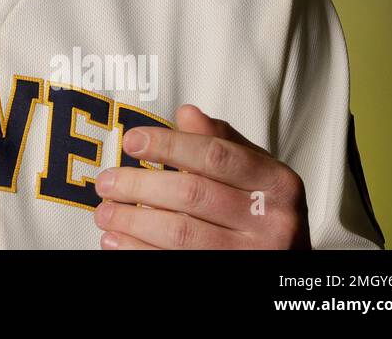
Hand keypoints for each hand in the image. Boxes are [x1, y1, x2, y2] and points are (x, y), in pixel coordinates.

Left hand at [92, 103, 311, 249]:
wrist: (287, 264)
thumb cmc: (264, 210)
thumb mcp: (255, 171)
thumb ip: (220, 141)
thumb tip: (186, 114)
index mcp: (277, 183)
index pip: (215, 155)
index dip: (168, 146)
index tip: (131, 141)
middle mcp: (271, 222)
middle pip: (192, 194)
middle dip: (140, 185)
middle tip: (106, 181)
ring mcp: (251, 255)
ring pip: (181, 234)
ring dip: (133, 221)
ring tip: (104, 212)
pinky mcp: (229, 277)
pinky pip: (175, 263)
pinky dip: (139, 251)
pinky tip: (116, 241)